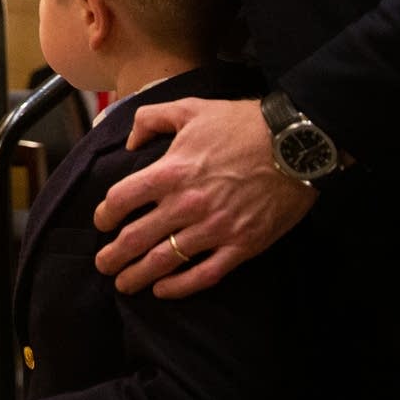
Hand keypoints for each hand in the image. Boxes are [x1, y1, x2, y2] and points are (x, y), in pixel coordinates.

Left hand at [93, 97, 315, 297]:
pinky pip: (204, 274)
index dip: (104, 214)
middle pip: (136, 238)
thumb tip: (130, 143)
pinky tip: (163, 291)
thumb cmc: (242, 124)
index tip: (102, 222)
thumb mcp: (189, 108)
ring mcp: (215, 228)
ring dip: (138, 275)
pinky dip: (180, 287)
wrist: (297, 145)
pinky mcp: (242, 245)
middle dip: (113, 255)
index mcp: (171, 171)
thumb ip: (151, 119)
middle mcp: (187, 204)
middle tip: (102, 264)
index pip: (121, 200)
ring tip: (123, 283)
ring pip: (165, 261)